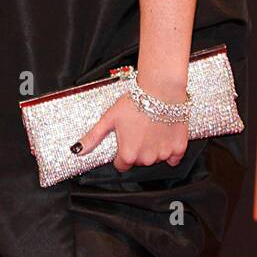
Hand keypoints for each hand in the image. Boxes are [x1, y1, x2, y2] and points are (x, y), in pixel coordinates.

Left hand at [72, 90, 188, 170]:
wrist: (160, 91)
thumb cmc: (134, 103)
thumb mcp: (108, 118)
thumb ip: (93, 137)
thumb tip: (77, 150)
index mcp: (128, 154)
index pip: (122, 165)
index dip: (121, 152)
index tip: (125, 140)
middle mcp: (146, 158)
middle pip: (139, 161)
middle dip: (137, 149)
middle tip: (137, 130)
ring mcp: (164, 154)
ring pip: (156, 158)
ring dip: (153, 148)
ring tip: (150, 128)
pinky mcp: (179, 148)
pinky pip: (174, 157)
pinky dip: (170, 149)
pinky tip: (164, 134)